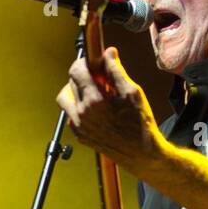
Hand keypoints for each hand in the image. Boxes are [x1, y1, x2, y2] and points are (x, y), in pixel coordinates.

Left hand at [56, 47, 162, 170]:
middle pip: (71, 82)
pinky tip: (97, 109)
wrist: (141, 154)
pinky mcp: (81, 135)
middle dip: (83, 76)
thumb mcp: (132, 92)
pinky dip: (80, 107)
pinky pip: (72, 115)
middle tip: (100, 78)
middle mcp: (82, 114)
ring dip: (76, 91)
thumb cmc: (140, 125)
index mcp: (94, 101)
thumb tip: (108, 53)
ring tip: (95, 92)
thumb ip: (116, 71)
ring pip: (66, 99)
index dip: (86, 62)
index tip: (95, 61)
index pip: (77, 70)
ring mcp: (79, 126)